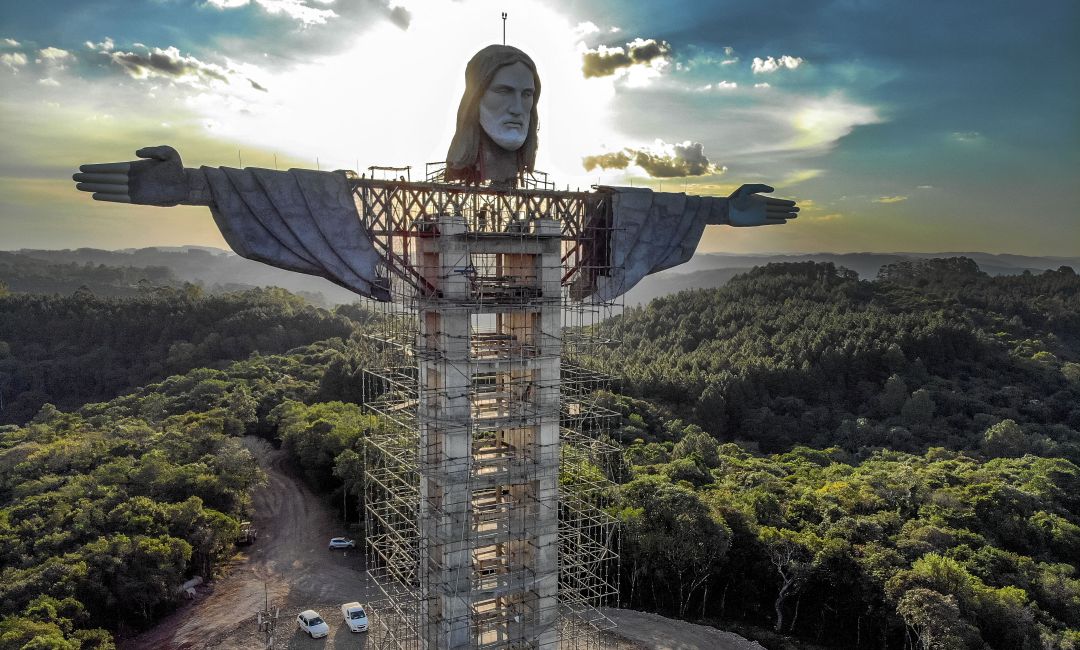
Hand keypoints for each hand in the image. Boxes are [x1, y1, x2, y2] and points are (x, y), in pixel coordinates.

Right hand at [73, 145, 188, 205]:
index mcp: (136, 167)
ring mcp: (135, 189)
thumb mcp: (169, 153)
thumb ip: (154, 150)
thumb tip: (136, 153)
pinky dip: (108, 197)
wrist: (186, 185)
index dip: (97, 168)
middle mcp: (132, 178)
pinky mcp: (140, 199)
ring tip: (79, 186)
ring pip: (110, 188)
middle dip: (91, 177)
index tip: (83, 167)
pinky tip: (95, 196)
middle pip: (107, 178)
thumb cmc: (177, 169)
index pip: (112, 167)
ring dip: (95, 187)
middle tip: (74, 177)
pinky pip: (120, 198)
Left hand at [727, 183, 797, 225]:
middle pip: (778, 209)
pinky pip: (770, 221)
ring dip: (786, 215)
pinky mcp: (757, 221)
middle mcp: (762, 208)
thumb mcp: (747, 188)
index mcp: (761, 199)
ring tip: (795, 216)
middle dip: (788, 209)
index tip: (794, 203)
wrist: (727, 209)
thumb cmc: (735, 198)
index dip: (785, 203)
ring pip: (776, 215)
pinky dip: (777, 221)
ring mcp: (760, 215)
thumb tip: (773, 191)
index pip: (776, 202)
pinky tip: (785, 220)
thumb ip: (761, 187)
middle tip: (798, 210)